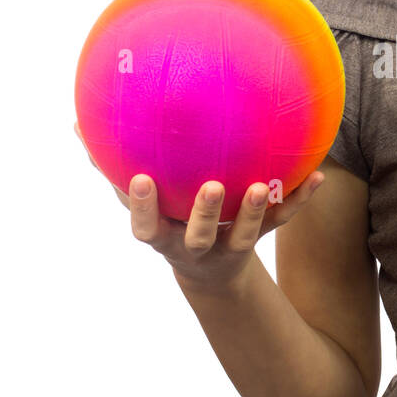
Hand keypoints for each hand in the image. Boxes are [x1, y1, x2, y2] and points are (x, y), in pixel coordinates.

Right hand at [74, 121, 322, 291]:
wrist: (209, 271)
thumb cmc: (166, 219)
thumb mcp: (139, 201)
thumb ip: (111, 167)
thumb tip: (77, 125)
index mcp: (163, 234)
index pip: (146, 226)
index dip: (143, 207)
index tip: (141, 179)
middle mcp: (195, 244)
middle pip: (198, 235)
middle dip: (203, 214)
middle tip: (211, 185)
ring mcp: (230, 245)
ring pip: (244, 234)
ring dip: (255, 211)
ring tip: (263, 185)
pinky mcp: (258, 239)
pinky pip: (282, 220)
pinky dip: (300, 199)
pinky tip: (320, 175)